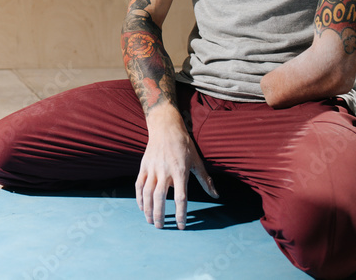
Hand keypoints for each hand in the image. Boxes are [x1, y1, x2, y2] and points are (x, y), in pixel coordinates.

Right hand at [136, 111, 217, 229]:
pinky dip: (139, 198)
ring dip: (148, 209)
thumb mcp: (197, 161)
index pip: (180, 198)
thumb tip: (216, 196)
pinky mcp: (143, 166)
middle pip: (160, 198)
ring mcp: (152, 169)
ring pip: (147, 193)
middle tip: (161, 227)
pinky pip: (139, 185)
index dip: (181, 214)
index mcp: (180, 171)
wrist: (165, 127)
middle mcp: (165, 171)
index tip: (181, 226)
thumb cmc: (184, 144)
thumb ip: (205, 180)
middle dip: (160, 215)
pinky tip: (142, 207)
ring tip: (150, 221)